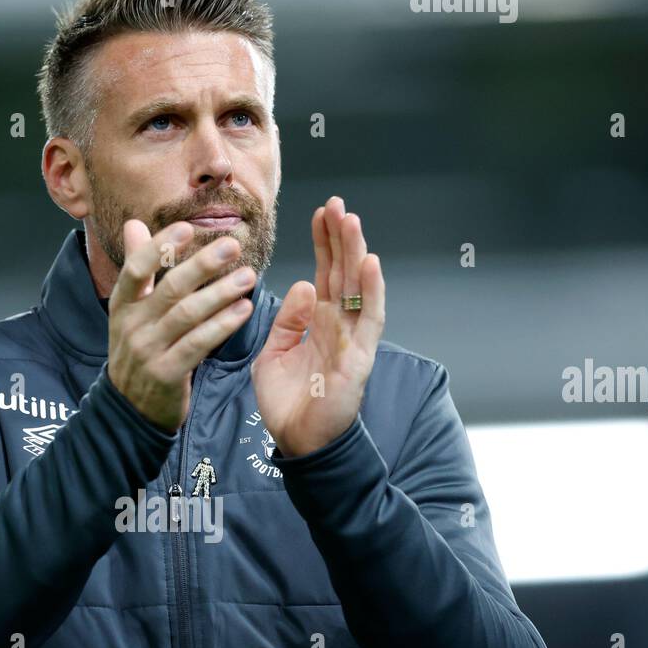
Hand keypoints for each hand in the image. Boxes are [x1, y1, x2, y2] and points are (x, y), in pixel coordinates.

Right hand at [107, 220, 255, 432]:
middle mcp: (132, 326)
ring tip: (248, 277)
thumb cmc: (139, 351)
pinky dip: (223, 325)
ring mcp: (148, 351)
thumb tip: (133, 224)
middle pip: (169, 289)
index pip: (136, 269)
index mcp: (122, 305)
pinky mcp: (167, 373)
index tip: (188, 228)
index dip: (160, 247)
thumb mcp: (129, 311)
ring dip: (221, 293)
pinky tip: (243, 310)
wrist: (130, 409)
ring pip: (187, 315)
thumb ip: (137, 268)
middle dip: (203, 265)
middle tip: (233, 245)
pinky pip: (198, 344)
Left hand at [250, 195, 384, 457]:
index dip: (323, 244)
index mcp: (318, 322)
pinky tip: (370, 263)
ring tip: (351, 221)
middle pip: (343, 273)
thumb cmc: (288, 402)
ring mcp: (353, 340)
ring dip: (356, 254)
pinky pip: (369, 320)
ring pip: (358, 288)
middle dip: (340, 238)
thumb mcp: (274, 354)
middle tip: (336, 204)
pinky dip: (372, 291)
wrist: (297, 443)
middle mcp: (339, 326)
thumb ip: (287, 321)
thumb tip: (304, 285)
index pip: (324, 273)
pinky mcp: (359, 358)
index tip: (320, 213)